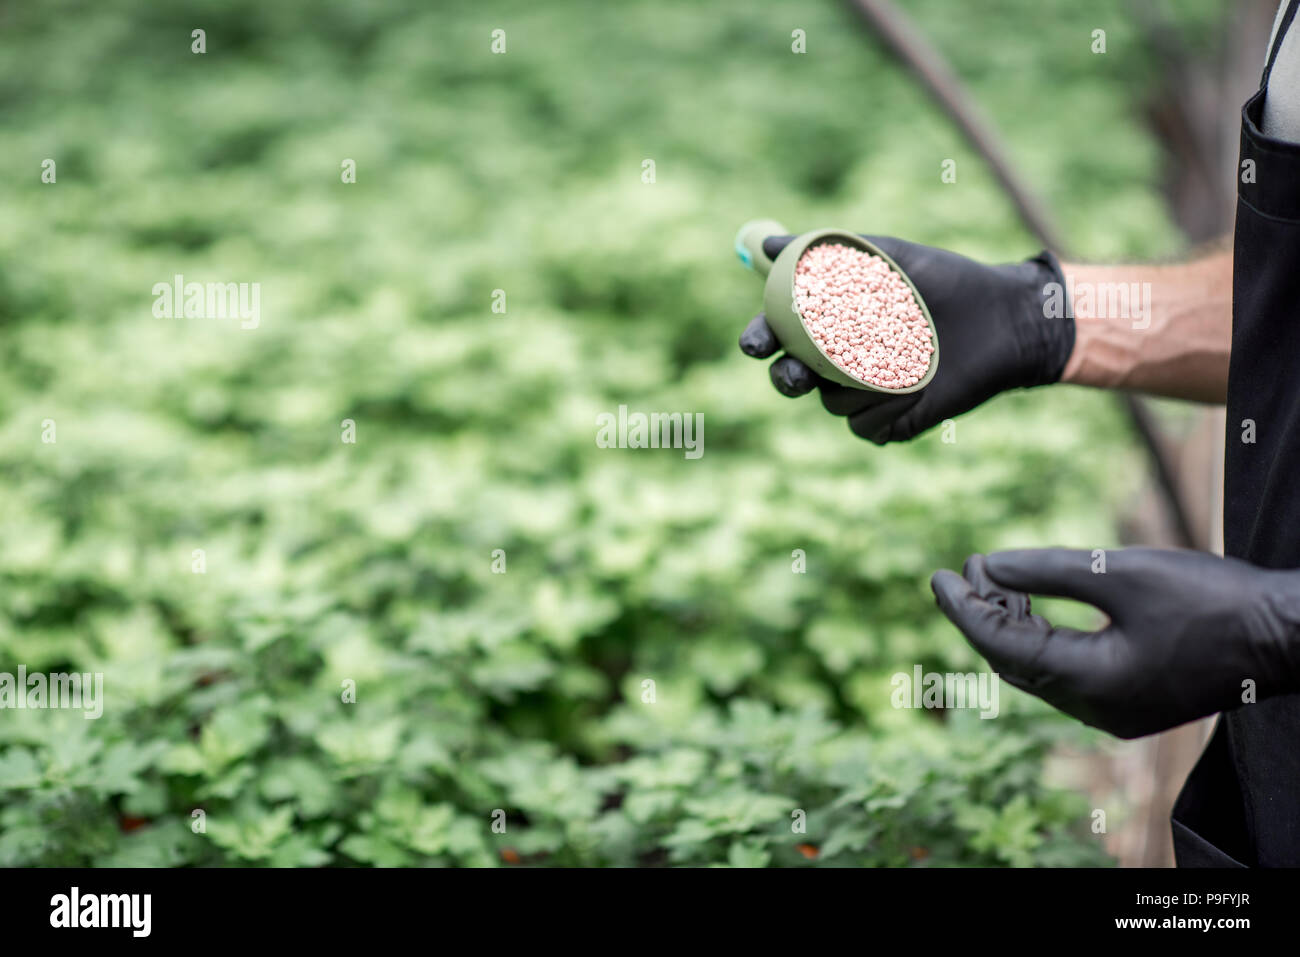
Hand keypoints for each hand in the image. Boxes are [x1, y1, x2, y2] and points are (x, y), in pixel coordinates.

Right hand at [738, 235, 1073, 442]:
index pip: (777, 334)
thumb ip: (829, 251)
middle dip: (786, 377)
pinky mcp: (888, 424)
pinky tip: (918, 384)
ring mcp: (862, 396)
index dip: (759, 338)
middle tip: (797, 374)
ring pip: (830, 403)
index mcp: (828, 324)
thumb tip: (767, 243)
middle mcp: (838, 363)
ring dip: (856, 386)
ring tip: (903, 357)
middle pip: (790, 378)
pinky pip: (864, 425)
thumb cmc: (946, 282)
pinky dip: (886, 406)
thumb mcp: (888, 256)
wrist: (1002, 320)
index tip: (756, 342)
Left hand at [931, 548, 1299, 738]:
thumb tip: (986, 566)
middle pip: (1014, 663)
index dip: (965, 610)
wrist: (1286, 634)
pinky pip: (1066, 673)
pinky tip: (1029, 605)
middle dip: (982, 617)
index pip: (1003, 648)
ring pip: (1039, 670)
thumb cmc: (1211, 599)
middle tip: (960, 572)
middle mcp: (1097, 709)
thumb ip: (1046, 572)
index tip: (938, 576)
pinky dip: (1042, 638)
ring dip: (1011, 626)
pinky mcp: (1131, 700)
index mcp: (1092, 684)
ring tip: (990, 579)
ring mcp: (1115, 711)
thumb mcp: (1119, 573)